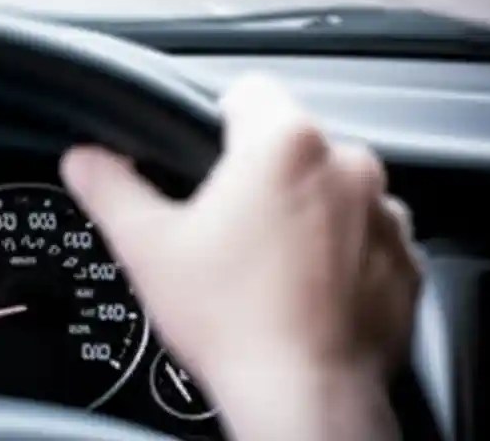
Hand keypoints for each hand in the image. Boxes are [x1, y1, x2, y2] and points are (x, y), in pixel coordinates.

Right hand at [61, 75, 420, 440]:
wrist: (303, 398)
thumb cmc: (233, 323)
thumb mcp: (147, 246)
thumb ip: (108, 187)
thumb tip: (83, 160)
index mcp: (283, 144)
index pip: (248, 91)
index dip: (216, 120)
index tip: (204, 157)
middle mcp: (347, 167)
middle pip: (291, 144)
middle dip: (260, 177)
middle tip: (226, 229)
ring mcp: (385, 216)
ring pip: (332, 190)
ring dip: (305, 213)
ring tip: (266, 266)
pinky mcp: (405, 262)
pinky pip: (367, 238)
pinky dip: (341, 255)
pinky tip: (303, 290)